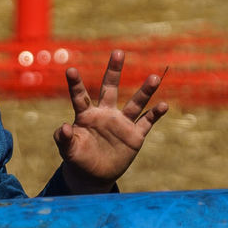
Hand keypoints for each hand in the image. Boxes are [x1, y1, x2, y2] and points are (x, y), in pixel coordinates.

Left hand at [51, 51, 167, 191]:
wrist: (94, 175)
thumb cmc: (78, 158)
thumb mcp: (68, 151)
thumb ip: (63, 139)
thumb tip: (64, 127)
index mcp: (87, 115)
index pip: (80, 97)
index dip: (75, 84)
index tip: (70, 70)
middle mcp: (106, 114)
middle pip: (110, 88)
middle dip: (114, 71)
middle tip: (118, 52)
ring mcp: (122, 123)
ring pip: (135, 103)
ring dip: (145, 92)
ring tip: (154, 78)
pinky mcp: (135, 136)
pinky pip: (147, 122)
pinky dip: (155, 114)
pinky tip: (163, 106)